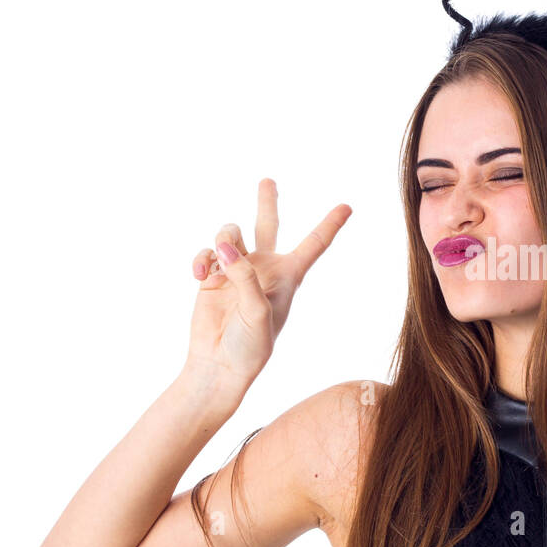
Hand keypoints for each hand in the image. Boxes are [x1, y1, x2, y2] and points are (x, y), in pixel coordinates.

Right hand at [185, 178, 351, 392]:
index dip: (330, 225)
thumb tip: (224, 246)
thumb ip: (244, 276)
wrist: (219, 365)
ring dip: (224, 238)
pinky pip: (207, 252)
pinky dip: (202, 258)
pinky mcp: (212, 277)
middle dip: (267, 202)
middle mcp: (264, 268)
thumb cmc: (251, 346)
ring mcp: (237, 270)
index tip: (347, 206)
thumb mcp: (258, 312)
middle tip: (268, 181)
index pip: (313, 245)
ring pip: (231, 233)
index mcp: (288, 276)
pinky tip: (198, 274)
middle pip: (268, 225)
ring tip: (218, 261)